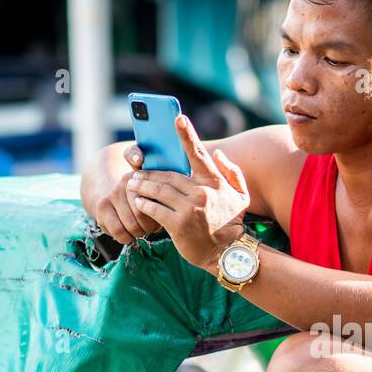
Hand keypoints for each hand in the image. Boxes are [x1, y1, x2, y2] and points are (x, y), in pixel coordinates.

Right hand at [92, 144, 162, 244]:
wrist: (109, 190)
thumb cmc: (141, 192)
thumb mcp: (151, 183)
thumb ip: (156, 175)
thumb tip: (138, 157)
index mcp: (141, 174)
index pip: (154, 195)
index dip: (158, 206)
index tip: (158, 206)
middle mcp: (125, 181)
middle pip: (145, 212)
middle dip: (152, 225)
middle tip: (154, 227)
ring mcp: (112, 194)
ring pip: (132, 224)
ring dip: (140, 232)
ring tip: (143, 230)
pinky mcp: (101, 207)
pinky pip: (119, 231)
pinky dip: (127, 238)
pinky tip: (129, 235)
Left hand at [125, 114, 249, 269]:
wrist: (228, 253)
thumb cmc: (231, 222)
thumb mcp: (240, 196)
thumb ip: (231, 173)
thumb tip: (218, 154)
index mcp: (215, 182)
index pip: (199, 154)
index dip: (187, 135)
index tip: (178, 119)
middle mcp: (201, 192)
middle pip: (168, 176)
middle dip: (149, 173)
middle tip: (136, 172)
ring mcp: (189, 209)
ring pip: (158, 191)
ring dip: (142, 187)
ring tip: (132, 186)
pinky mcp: (178, 225)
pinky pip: (155, 209)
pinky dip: (144, 204)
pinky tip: (139, 203)